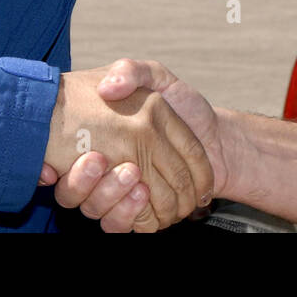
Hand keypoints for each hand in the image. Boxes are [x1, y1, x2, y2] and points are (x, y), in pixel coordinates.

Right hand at [42, 65, 212, 230]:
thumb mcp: (156, 76)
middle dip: (101, 185)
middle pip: (89, 188)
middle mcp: (106, 165)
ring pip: (101, 210)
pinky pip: (121, 225)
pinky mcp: (137, 212)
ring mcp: (120, 192)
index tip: (90, 157)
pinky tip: (145, 198)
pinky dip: (132, 217)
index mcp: (104, 136)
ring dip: (118, 202)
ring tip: (139, 186)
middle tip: (116, 168)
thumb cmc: (187, 105)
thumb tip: (108, 87)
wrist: (221, 138)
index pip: (75, 157)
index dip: (77, 165)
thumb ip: (132, 71)